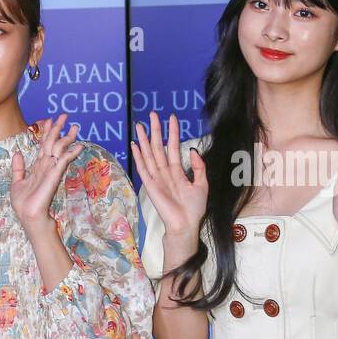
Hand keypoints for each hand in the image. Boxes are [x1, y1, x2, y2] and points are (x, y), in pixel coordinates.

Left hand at [9, 113, 84, 234]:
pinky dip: (70, 153)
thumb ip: (18, 168)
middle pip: (53, 144)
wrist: (28, 216)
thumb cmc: (23, 203)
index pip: (43, 145)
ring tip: (75, 126)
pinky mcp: (54, 177)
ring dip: (67, 137)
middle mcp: (46, 167)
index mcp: (38, 167)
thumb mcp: (17, 182)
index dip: (46, 132)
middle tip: (64, 115)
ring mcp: (51, 171)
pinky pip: (63, 162)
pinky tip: (78, 146)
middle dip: (58, 129)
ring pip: (59, 150)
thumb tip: (17, 153)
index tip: (48, 119)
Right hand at [131, 111, 207, 237]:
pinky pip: (143, 168)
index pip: (173, 147)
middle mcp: (164, 172)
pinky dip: (138, 156)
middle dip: (155, 130)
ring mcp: (156, 178)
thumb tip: (193, 150)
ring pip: (149, 154)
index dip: (172, 133)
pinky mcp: (150, 185)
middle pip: (158, 147)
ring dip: (144, 139)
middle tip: (152, 114)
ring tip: (140, 125)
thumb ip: (198, 167)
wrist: (186, 224)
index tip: (171, 118)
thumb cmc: (194, 208)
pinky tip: (135, 145)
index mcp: (176, 172)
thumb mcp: (202, 184)